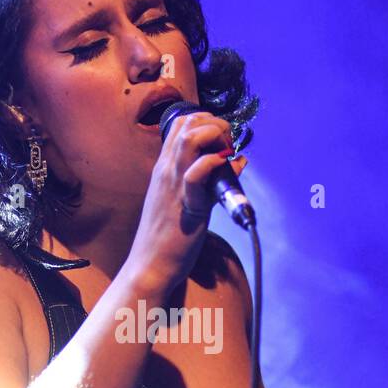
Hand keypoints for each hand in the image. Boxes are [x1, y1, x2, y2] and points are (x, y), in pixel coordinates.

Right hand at [126, 112, 244, 295]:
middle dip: (216, 124)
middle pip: (188, 122)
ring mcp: (174, 185)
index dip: (207, 122)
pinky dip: (214, 165)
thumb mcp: (188, 199)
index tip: (223, 141)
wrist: (150, 265)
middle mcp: (167, 170)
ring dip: (215, 137)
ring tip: (226, 155)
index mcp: (165, 167)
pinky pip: (197, 174)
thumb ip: (209, 178)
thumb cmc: (168, 236)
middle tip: (228, 147)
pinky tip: (224, 171)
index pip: (182, 123)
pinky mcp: (187, 205)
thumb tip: (236, 162)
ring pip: (190, 138)